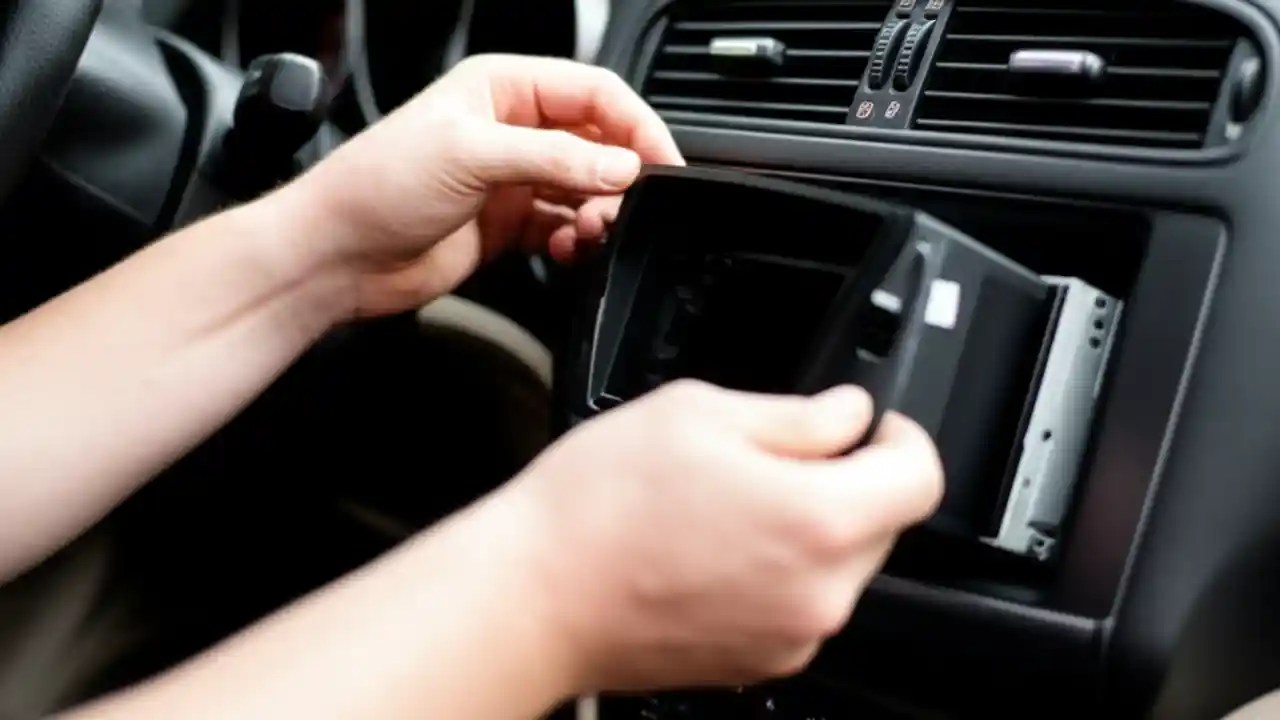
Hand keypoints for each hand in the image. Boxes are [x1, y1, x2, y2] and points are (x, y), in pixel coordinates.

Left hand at [289, 54, 683, 317]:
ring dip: (599, 212)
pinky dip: (576, 240)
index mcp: (501, 88)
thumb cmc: (378, 185)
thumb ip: (555, 157)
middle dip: (620, 176)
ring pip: (585, 189)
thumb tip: (621, 164)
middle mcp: (511, 129)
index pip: (594, 91)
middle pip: (597, 142)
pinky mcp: (507, 224)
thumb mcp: (472, 155)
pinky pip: (564, 227)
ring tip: (592, 231)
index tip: (662, 162)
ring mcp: (510, 179)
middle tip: (625, 206)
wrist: (336, 255)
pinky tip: (568, 250)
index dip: (635, 124)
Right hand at [504, 380, 943, 693]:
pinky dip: (778, 572)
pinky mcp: (758, 664)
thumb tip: (848, 415)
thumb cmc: (598, 505)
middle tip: (772, 454)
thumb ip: (798, 414)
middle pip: (881, 523)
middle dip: (847, 480)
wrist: (534, 596)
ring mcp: (791, 637)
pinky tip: (712, 546)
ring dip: (809, 527)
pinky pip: (798, 604)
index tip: (876, 426)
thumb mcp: (700, 413)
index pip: (922, 478)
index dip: (903, 438)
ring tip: (726, 502)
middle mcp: (820, 593)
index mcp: (819, 520)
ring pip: (838, 565)